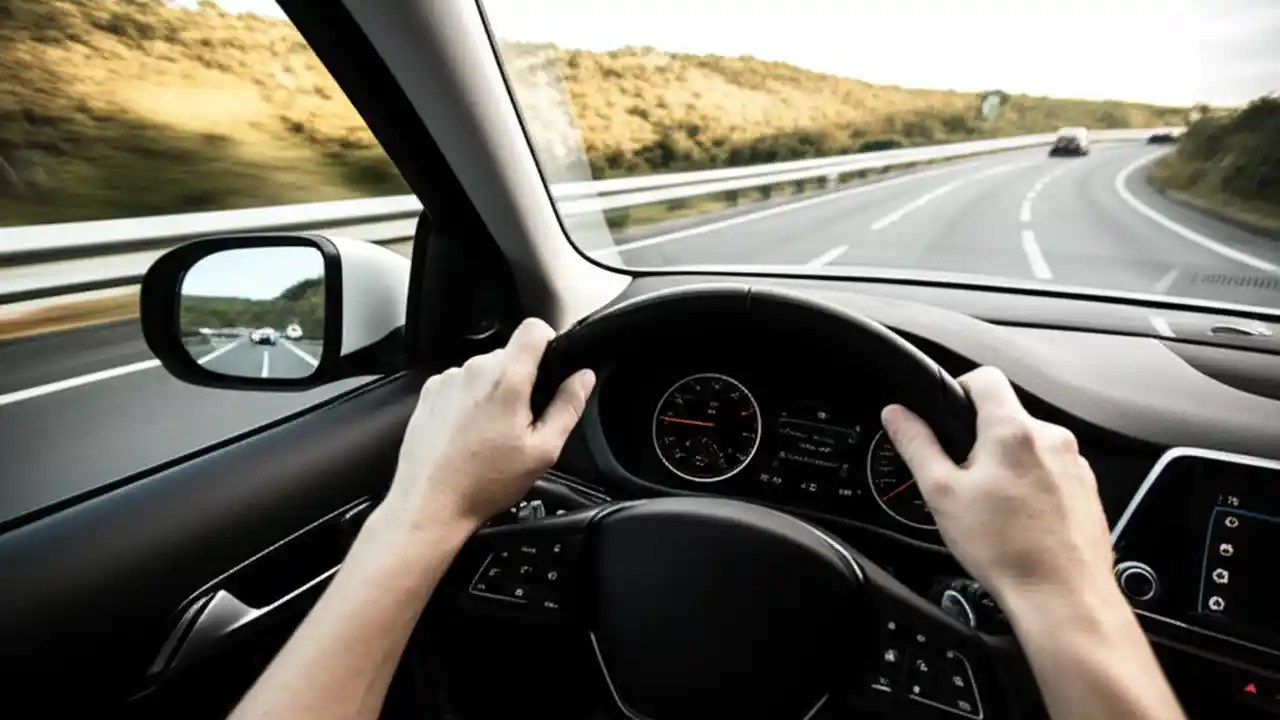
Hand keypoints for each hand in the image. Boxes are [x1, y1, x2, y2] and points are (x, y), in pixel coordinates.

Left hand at [379, 318, 595, 535]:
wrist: (429, 503)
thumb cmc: (484, 482)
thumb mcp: (542, 451)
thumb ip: (568, 407)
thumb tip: (584, 377)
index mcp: (506, 378)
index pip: (533, 328)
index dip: (549, 341)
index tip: (551, 365)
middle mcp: (473, 370)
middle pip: (510, 354)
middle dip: (522, 379)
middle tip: (521, 421)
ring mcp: (447, 380)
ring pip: (485, 371)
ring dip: (494, 391)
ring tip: (491, 433)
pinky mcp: (430, 393)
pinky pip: (460, 384)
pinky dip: (469, 401)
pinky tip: (468, 433)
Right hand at [880, 367, 1113, 602]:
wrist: (1062, 595)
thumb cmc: (1005, 549)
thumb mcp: (942, 493)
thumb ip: (917, 445)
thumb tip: (897, 415)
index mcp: (1012, 430)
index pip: (985, 378)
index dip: (960, 387)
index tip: (949, 413)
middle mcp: (1051, 438)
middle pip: (1007, 416)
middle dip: (981, 439)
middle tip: (964, 479)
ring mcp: (1074, 464)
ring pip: (1030, 446)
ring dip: (1009, 464)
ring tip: (994, 508)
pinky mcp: (1087, 488)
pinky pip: (1052, 471)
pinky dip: (1033, 486)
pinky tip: (1020, 520)